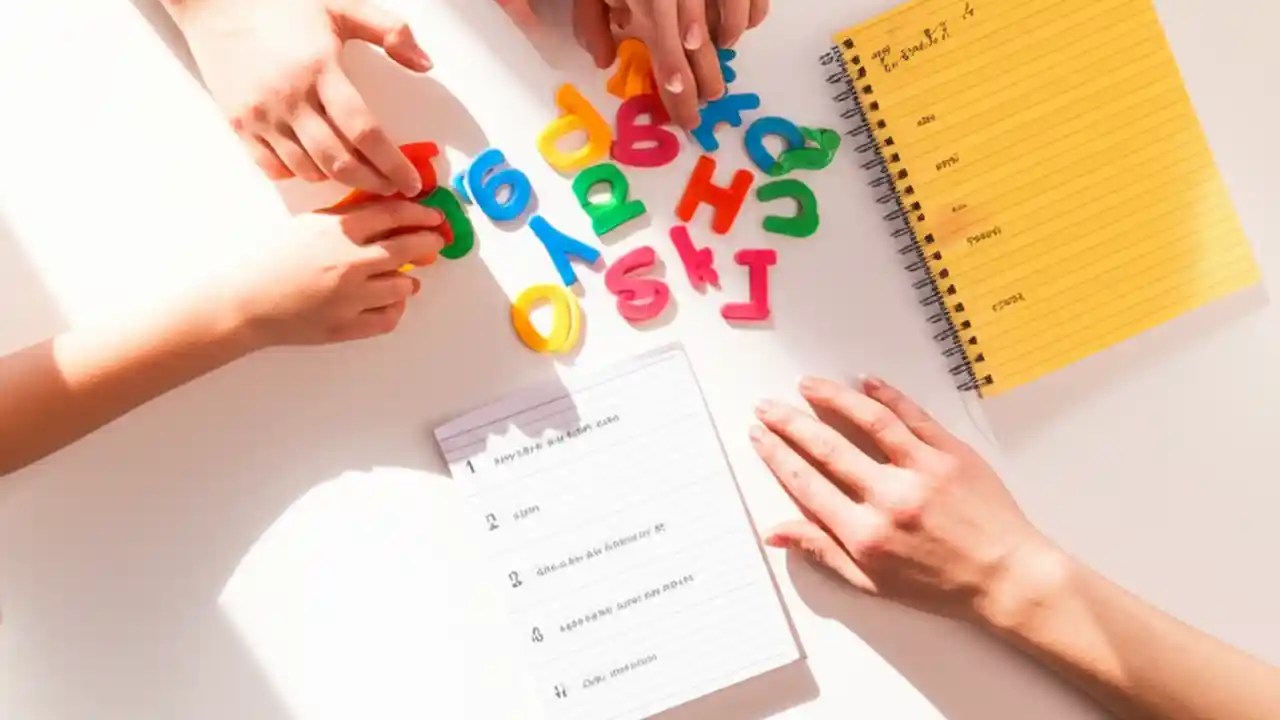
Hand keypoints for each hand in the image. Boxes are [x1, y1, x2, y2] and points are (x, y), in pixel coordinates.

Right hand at [170, 0, 430, 195]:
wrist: (215, 1)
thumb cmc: (281, 3)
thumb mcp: (341, 6)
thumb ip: (390, 31)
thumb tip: (426, 64)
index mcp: (320, 69)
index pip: (364, 130)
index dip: (392, 163)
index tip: (411, 182)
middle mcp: (290, 98)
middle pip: (339, 160)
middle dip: (372, 181)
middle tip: (391, 188)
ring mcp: (261, 115)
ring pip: (308, 169)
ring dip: (338, 180)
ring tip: (359, 176)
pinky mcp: (239, 123)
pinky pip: (273, 167)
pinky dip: (299, 174)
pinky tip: (315, 167)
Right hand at [228, 200, 446, 347]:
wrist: (247, 302)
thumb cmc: (273, 260)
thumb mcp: (309, 225)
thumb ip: (348, 219)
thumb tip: (389, 216)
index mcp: (338, 231)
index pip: (394, 215)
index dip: (421, 214)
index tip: (434, 216)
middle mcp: (350, 262)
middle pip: (409, 248)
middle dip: (429, 242)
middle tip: (436, 242)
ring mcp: (351, 297)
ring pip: (404, 286)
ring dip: (408, 280)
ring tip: (404, 279)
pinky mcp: (348, 325)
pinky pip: (389, 318)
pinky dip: (394, 308)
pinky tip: (388, 301)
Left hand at [570, 0, 769, 128]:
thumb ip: (592, 20)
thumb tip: (603, 60)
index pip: (668, 57)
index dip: (678, 92)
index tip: (687, 116)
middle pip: (701, 47)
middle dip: (707, 79)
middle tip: (710, 98)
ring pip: (733, 20)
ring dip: (728, 42)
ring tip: (719, 51)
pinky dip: (750, 14)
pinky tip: (739, 23)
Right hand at [751, 375, 1054, 622]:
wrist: (1006, 576)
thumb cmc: (939, 584)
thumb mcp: (872, 582)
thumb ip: (823, 552)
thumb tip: (775, 532)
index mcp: (865, 534)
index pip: (807, 484)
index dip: (777, 456)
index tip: (760, 436)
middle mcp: (890, 499)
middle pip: (827, 448)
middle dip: (791, 423)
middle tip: (769, 406)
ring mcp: (922, 471)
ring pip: (868, 421)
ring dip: (833, 397)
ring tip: (808, 384)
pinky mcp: (952, 454)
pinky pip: (913, 417)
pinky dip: (888, 396)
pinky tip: (866, 382)